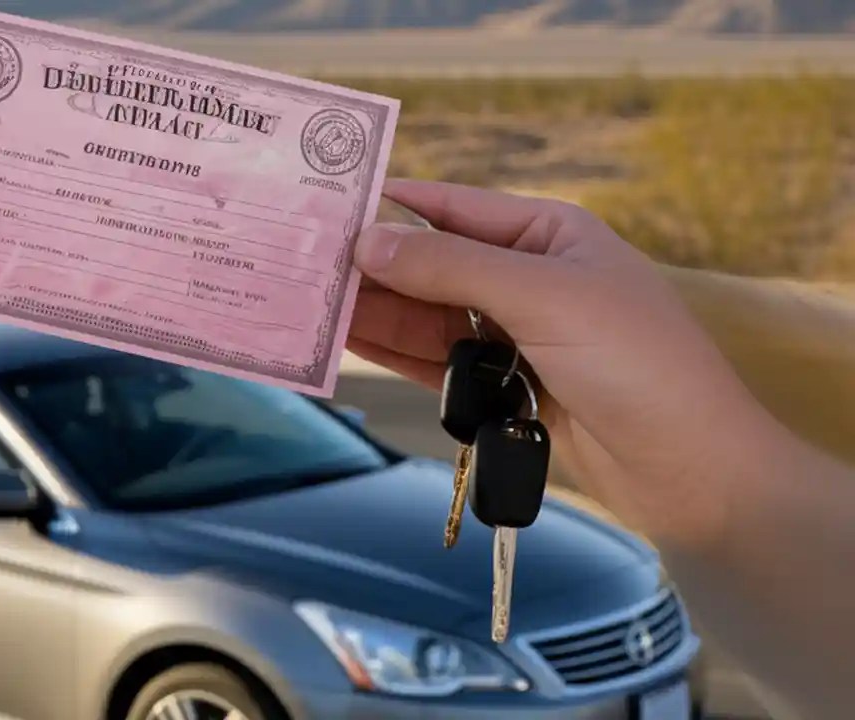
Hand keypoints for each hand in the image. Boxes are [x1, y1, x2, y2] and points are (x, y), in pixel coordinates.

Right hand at [349, 179, 774, 548]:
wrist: (694, 473)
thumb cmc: (638, 364)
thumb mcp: (544, 298)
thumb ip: (452, 269)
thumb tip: (369, 242)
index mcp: (549, 235)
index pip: (453, 207)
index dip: (391, 205)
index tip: (325, 204)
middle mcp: (529, 279)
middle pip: (433, 264)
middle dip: (373, 266)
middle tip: (300, 265)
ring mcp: (516, 338)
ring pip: (429, 317)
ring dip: (375, 313)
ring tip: (309, 305)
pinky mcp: (506, 391)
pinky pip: (438, 364)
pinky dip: (397, 354)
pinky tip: (349, 345)